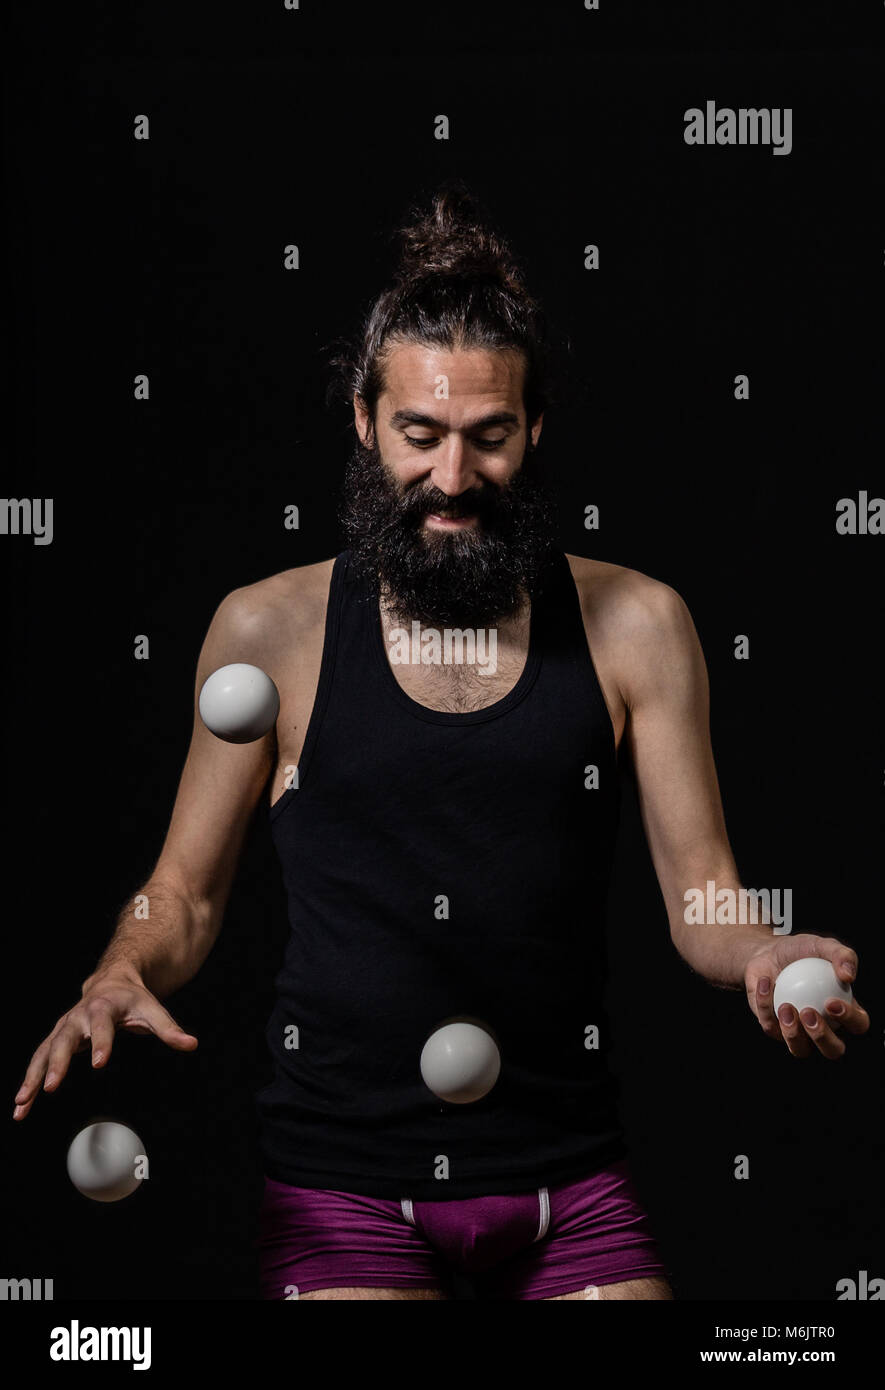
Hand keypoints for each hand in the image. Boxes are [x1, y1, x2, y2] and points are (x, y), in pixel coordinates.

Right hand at [13, 970, 197, 1118]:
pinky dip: (28, 1081)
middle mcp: (78, 1018)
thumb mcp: (153, 1009)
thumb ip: (169, 1029)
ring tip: (22, 1103)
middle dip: (57, 1063)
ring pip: (43, 1052)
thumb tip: (191, 1044)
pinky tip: (20, 1105)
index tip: (100, 1063)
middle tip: (52, 1086)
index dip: (101, 1043)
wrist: (110, 982)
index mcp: (102, 1008)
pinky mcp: (55, 1039)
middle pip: (64, 1040)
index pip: (102, 1026)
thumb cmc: (133, 999)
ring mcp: (63, 1028)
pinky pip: (38, 1060)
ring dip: (32, 1077)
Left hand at [744, 933, 868, 1058]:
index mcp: (844, 1011)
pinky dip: (766, 1005)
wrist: (767, 953)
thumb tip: (849, 975)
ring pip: (801, 1050)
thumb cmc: (801, 952)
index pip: (857, 1024)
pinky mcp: (774, 1029)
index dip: (849, 1019)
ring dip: (793, 1033)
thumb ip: (842, 955)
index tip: (831, 1002)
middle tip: (808, 1012)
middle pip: (833, 1050)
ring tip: (785, 1006)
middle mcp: (824, 1028)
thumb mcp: (823, 946)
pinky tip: (765, 983)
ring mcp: (799, 1033)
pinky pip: (770, 1027)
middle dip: (822, 1038)